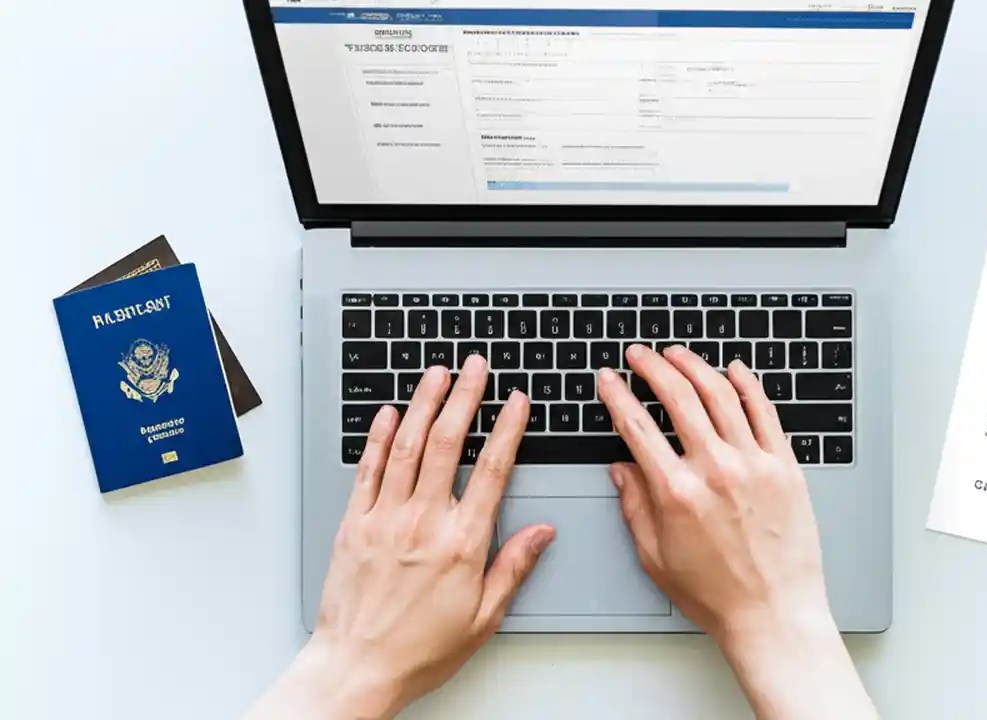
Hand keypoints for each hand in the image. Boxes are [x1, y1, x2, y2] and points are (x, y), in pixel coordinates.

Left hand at [247, 356, 554, 719]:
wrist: (356, 668)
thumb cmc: (419, 650)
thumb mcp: (484, 617)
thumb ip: (514, 566)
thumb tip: (542, 532)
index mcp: (462, 543)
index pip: (492, 469)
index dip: (507, 428)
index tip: (516, 402)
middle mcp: (423, 522)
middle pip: (447, 442)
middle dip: (465, 397)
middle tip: (476, 367)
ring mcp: (385, 519)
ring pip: (406, 445)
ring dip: (423, 403)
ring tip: (437, 374)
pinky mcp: (354, 524)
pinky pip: (368, 469)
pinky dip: (378, 436)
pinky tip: (387, 413)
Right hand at [598, 345, 876, 719]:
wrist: (774, 614)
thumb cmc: (717, 595)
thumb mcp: (656, 557)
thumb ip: (635, 506)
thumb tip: (622, 469)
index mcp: (676, 493)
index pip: (636, 426)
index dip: (617, 395)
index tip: (608, 379)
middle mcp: (715, 470)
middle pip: (678, 397)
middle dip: (652, 367)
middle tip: (639, 354)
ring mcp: (754, 464)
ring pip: (721, 394)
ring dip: (695, 366)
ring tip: (678, 354)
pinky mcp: (785, 467)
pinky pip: (764, 413)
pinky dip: (748, 385)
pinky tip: (733, 370)